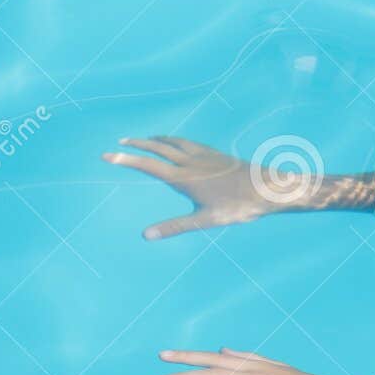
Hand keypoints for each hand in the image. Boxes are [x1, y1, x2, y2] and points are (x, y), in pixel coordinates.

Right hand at [104, 137, 282, 239]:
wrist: (268, 188)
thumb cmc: (239, 207)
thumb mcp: (205, 220)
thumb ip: (174, 226)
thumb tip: (146, 235)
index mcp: (184, 178)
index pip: (147, 165)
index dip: (125, 159)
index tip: (106, 154)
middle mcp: (191, 162)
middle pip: (158, 148)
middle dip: (137, 145)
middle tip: (120, 142)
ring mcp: (205, 155)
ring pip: (174, 142)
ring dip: (157, 139)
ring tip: (146, 139)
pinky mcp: (217, 154)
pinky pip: (190, 143)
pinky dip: (177, 140)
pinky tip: (180, 143)